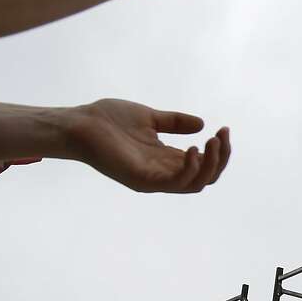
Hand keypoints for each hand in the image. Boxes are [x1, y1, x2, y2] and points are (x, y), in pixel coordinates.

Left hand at [63, 99, 229, 192]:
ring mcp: (152, 179)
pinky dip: (189, 169)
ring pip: (195, 184)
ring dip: (209, 164)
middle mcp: (162, 173)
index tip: (222, 129)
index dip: (218, 150)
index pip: (202, 165)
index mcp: (165, 160)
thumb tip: (201, 123)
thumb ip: (174, 122)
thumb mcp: (149, 117)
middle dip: (220, 158)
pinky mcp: (142, 179)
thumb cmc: (107, 120)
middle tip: (221, 135)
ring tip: (211, 142)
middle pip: (204, 177)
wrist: (79, 123)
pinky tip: (193, 149)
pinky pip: (174, 183)